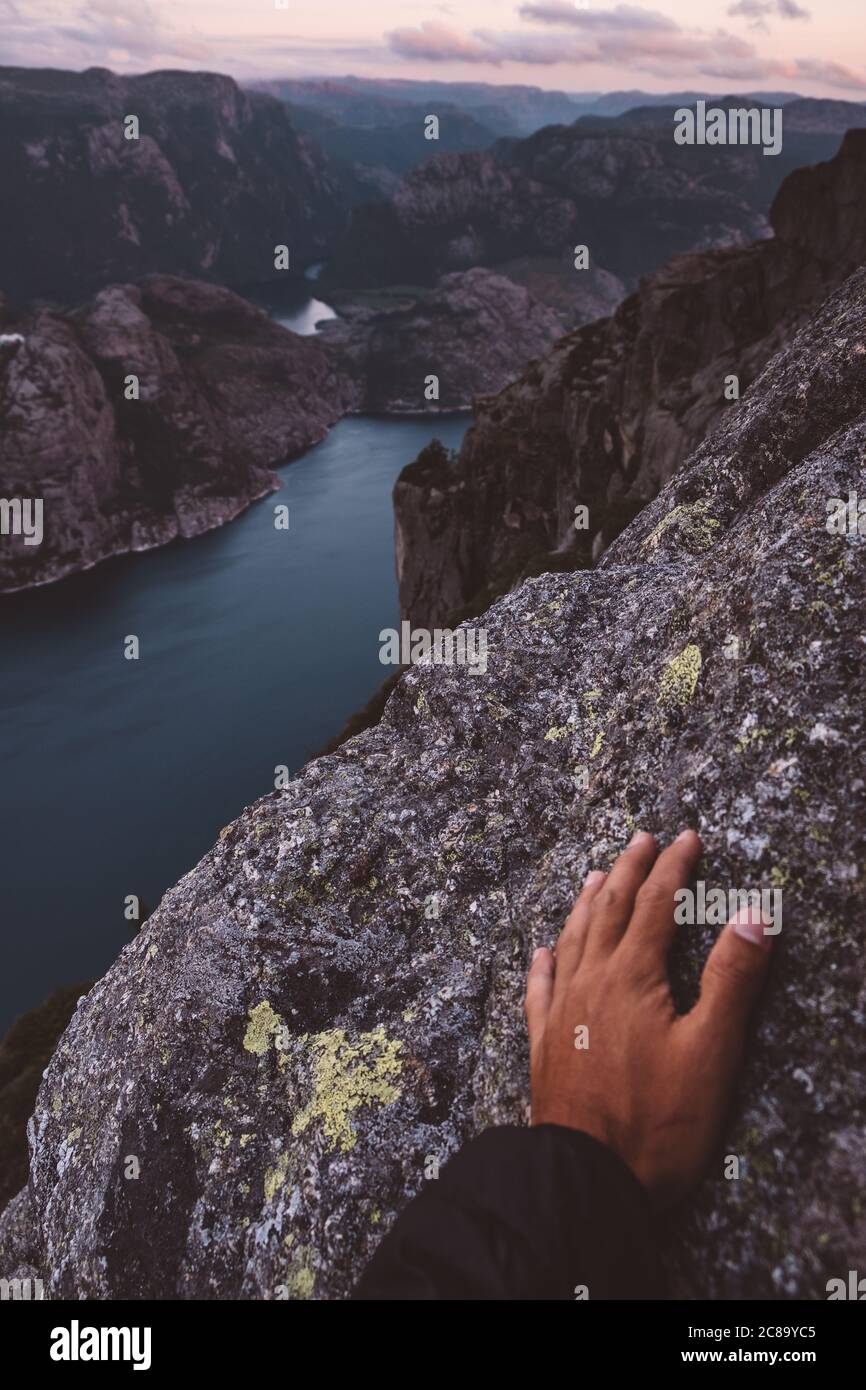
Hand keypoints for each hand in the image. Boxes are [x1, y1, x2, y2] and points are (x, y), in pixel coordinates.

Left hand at [525, 830, 773, 1204]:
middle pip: (609, 910)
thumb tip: (752, 914)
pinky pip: (539, 988)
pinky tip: (543, 951)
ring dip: (587, 903)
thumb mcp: (712, 1052)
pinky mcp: (544, 1044)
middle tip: (641, 838)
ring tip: (596, 876)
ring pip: (573, 939)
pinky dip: (545, 962)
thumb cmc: (657, 1122)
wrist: (586, 1179)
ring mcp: (561, 1012)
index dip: (674, 867)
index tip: (688, 837)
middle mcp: (589, 982)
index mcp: (632, 977)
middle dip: (629, 870)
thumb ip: (732, 979)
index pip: (656, 904)